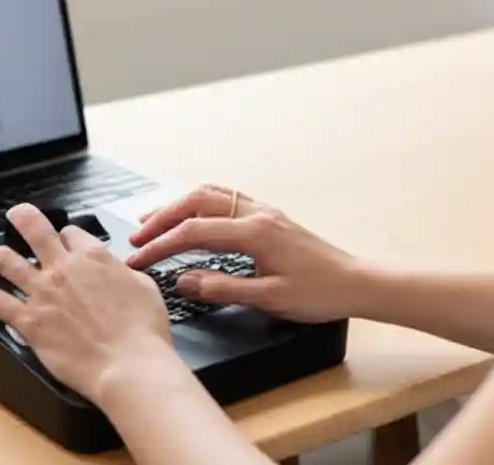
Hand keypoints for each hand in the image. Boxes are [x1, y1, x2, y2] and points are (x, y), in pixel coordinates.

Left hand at [0, 204, 181, 403]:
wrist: (127, 364)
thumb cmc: (141, 330)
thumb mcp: (144, 286)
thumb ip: (122, 271)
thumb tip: (115, 269)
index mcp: (93, 257)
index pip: (71, 232)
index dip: (68, 236)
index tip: (67, 242)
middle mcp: (63, 269)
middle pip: (33, 230)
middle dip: (21, 218)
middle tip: (16, 216)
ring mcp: (42, 294)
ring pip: (6, 262)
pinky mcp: (29, 321)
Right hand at [126, 185, 364, 322]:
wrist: (356, 284)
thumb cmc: (320, 293)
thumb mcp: (269, 298)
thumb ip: (223, 289)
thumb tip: (183, 280)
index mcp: (255, 231)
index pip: (194, 232)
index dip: (160, 245)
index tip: (137, 260)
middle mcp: (258, 213)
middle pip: (197, 202)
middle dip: (162, 218)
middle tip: (137, 238)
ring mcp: (265, 212)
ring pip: (211, 195)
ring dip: (180, 207)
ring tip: (154, 224)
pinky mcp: (271, 218)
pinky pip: (227, 200)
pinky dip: (200, 205)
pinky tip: (192, 219)